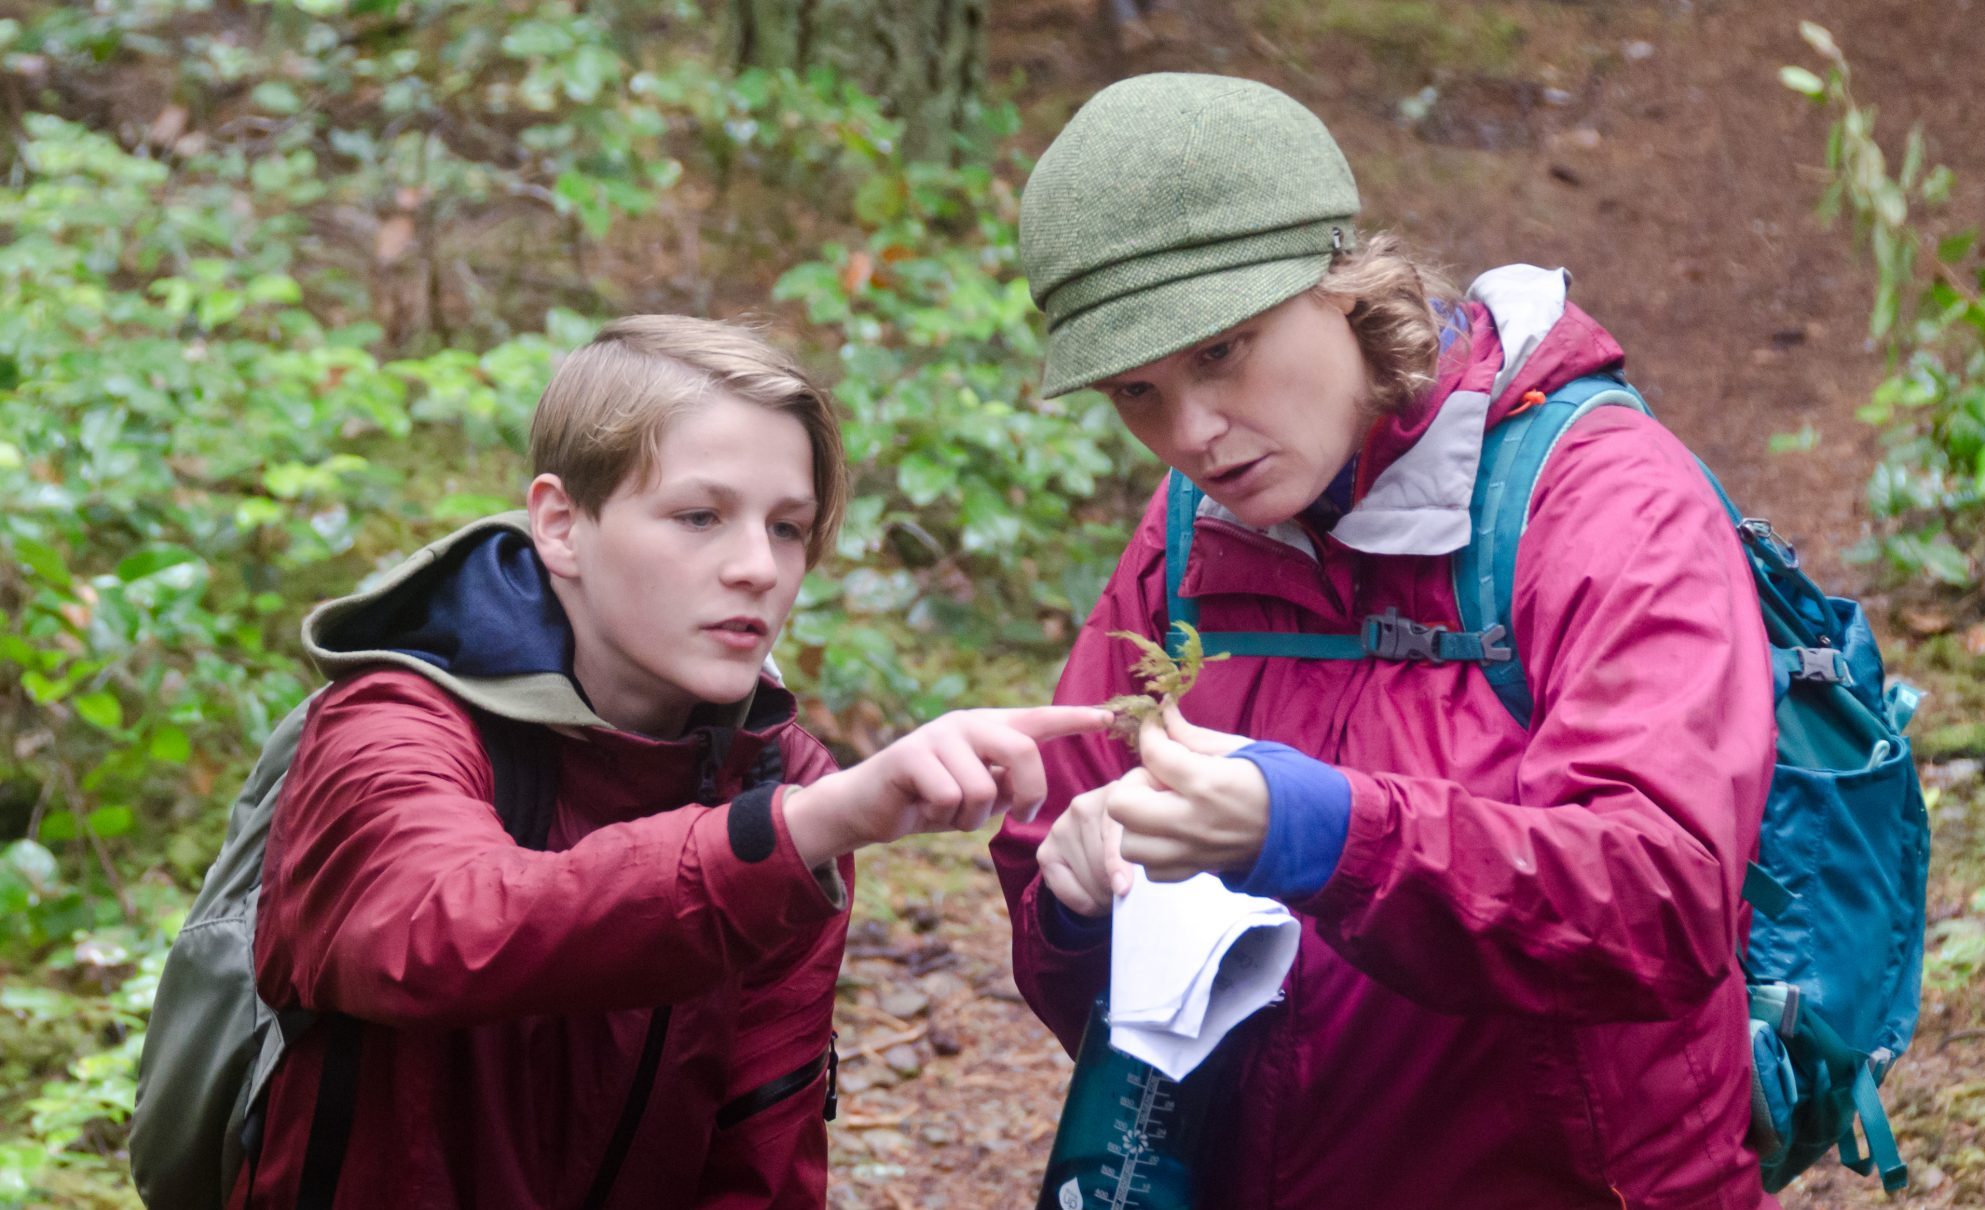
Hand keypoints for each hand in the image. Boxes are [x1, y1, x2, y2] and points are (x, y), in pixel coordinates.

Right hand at [784, 705, 1113, 866]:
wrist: (868, 807)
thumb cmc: (930, 801)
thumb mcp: (978, 793)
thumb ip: (1007, 784)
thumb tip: (1032, 789)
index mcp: (988, 729)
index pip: (1038, 719)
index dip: (1073, 718)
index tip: (1108, 717)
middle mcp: (967, 723)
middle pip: (1023, 751)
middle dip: (1029, 792)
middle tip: (1019, 814)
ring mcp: (938, 736)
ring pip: (984, 789)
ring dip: (971, 818)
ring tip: (950, 812)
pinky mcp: (911, 755)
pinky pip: (952, 797)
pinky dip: (945, 817)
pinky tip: (925, 810)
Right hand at [1036, 770, 1140, 917]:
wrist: (1111, 842)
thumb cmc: (1140, 839)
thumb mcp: (1152, 835)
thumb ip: (1149, 849)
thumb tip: (1131, 885)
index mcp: (1118, 794)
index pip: (1113, 834)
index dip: (1118, 865)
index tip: (1124, 889)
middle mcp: (1084, 805)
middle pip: (1100, 863)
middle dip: (1117, 888)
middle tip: (1129, 893)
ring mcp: (1061, 826)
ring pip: (1086, 879)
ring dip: (1104, 897)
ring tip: (1114, 892)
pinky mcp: (1045, 851)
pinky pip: (1064, 889)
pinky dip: (1083, 903)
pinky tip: (1094, 896)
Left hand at [1110, 705, 1268, 881]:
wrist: (1307, 827)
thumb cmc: (1276, 781)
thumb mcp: (1238, 748)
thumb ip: (1192, 734)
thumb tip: (1161, 711)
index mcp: (1207, 783)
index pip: (1153, 754)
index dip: (1149, 732)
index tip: (1156, 727)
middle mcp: (1192, 821)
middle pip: (1122, 805)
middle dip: (1132, 784)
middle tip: (1156, 777)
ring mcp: (1191, 852)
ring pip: (1130, 844)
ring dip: (1137, 822)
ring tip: (1161, 807)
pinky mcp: (1195, 871)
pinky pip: (1151, 870)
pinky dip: (1153, 851)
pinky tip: (1170, 832)